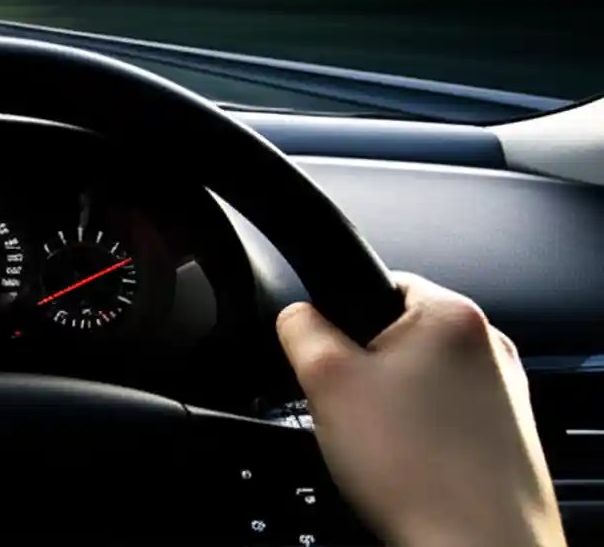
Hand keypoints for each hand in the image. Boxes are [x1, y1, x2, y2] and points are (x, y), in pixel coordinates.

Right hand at [277, 273, 563, 546]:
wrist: (474, 546)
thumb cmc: (415, 470)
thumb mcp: (325, 381)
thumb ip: (299, 329)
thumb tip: (296, 316)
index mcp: (452, 314)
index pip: (377, 281)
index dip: (339, 322)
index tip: (333, 365)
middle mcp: (488, 346)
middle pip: (396, 337)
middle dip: (364, 372)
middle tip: (351, 412)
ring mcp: (503, 393)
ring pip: (417, 381)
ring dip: (389, 406)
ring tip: (382, 446)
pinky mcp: (503, 434)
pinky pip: (441, 418)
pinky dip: (417, 436)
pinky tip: (407, 465)